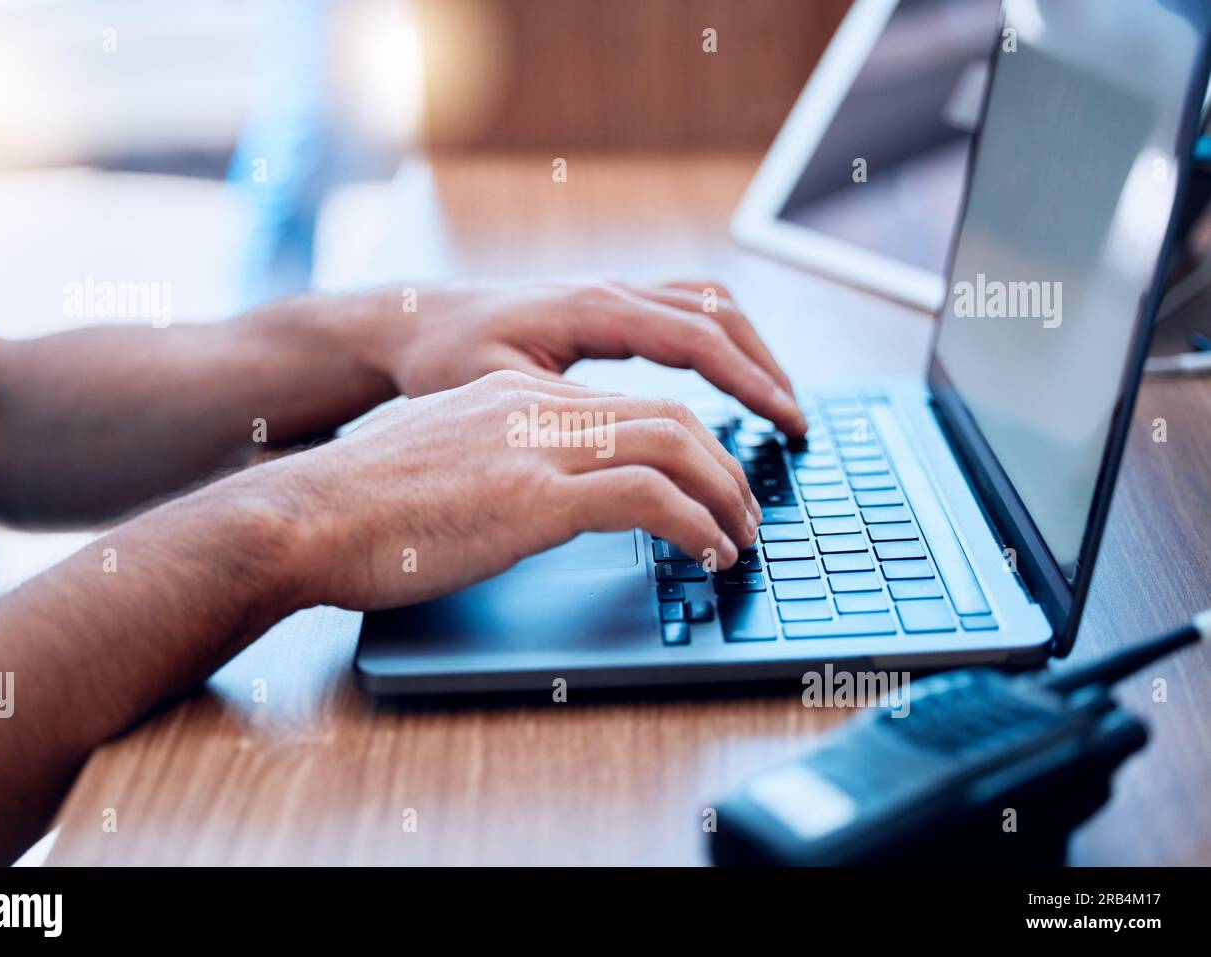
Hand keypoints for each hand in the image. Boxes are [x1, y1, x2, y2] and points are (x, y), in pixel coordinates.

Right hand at [252, 370, 762, 610]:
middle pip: (668, 417)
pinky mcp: (534, 496)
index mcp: (514, 394)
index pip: (628, 405)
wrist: (303, 517)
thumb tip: (531, 497)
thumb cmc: (359, 507)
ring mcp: (536, 446)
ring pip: (674, 447)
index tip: (706, 485)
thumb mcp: (440, 462)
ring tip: (739, 539)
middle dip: (723, 467)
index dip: (686, 446)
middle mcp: (534, 406)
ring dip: (723, 497)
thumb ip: (495, 461)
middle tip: (742, 514)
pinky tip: (707, 555)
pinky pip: (649, 499)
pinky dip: (694, 525)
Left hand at [344, 279, 805, 436]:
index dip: (749, 382)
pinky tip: (727, 377)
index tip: (786, 419)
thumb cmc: (443, 358)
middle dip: (765, 366)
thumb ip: (568, 408)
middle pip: (718, 314)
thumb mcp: (498, 390)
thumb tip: (634, 440)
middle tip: (796, 422)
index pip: (697, 340)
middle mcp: (611, 292)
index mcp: (593, 310)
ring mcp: (611, 294)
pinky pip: (683, 310)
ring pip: (707, 305)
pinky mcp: (605, 307)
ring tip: (776, 401)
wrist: (413, 322)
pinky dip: (719, 340)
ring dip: (749, 349)